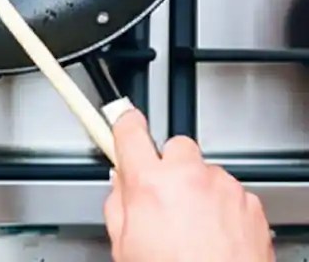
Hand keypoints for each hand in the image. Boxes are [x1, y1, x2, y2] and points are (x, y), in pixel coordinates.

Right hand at [104, 107, 272, 261]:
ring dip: (198, 190)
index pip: (131, 131)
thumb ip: (118, 205)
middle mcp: (190, 178)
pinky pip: (231, 192)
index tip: (124, 122)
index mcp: (150, 184)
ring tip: (193, 226)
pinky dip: (223, 207)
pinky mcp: (251, 203)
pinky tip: (215, 235)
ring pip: (206, 172)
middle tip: (164, 196)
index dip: (124, 125)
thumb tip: (120, 186)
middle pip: (175, 148)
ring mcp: (224, 188)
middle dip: (168, 166)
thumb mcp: (124, 245)